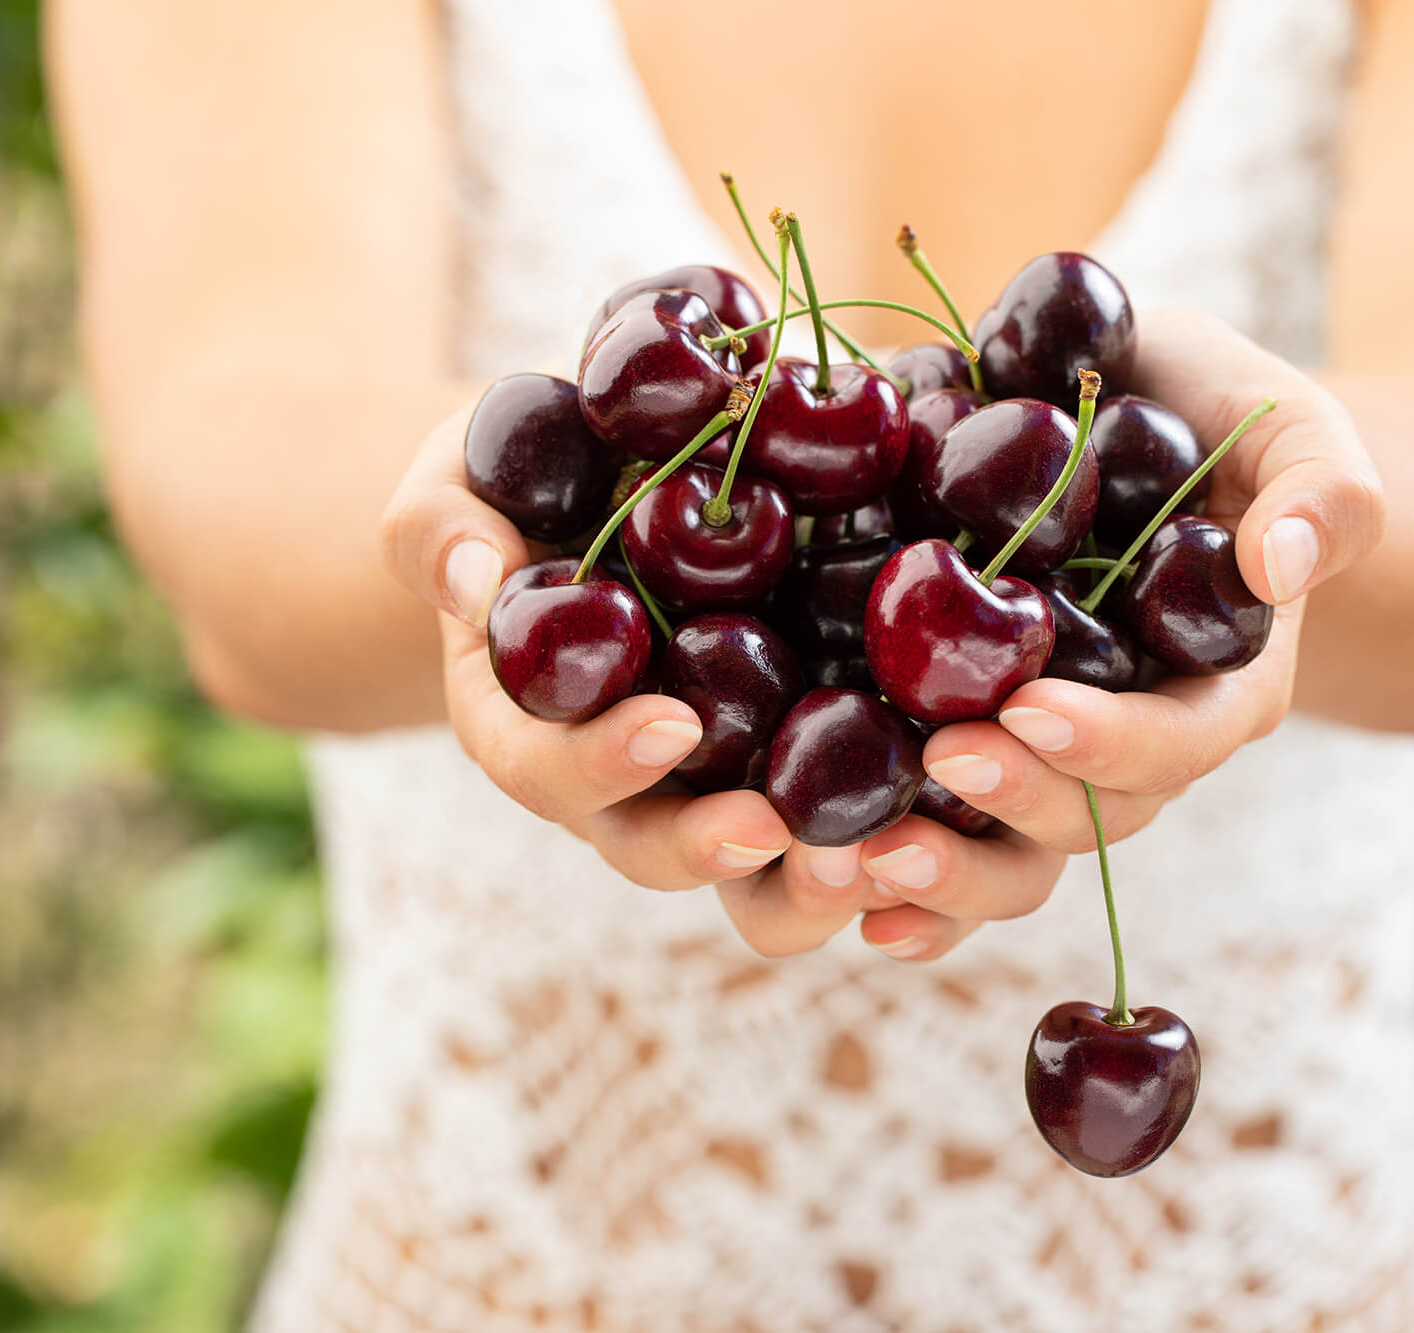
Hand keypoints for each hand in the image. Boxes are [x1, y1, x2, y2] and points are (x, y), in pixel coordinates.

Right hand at [379, 388, 1065, 959]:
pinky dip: (908, 833)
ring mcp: (724, 775)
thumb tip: (472, 573)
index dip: (597, 762)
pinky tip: (969, 806)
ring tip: (883, 855)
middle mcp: (627, 777)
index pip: (544, 769)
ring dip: (817, 884)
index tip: (668, 723)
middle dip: (713, 855)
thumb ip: (444, 517)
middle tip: (781, 833)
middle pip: (657, 852)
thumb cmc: (528, 469)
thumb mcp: (461, 469)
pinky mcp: (814, 752)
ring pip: (765, 878)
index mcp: (530, 721)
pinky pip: (859, 820)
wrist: (625, 466)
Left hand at [917, 308, 1386, 851]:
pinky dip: (904, 889)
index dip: (1110, 740)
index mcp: (1221, 684)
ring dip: (947, 872)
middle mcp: (1135, 741)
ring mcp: (1052, 758)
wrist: (1128, 415)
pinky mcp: (978, 745)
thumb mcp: (1287, 424)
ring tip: (868, 858)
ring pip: (1016, 854)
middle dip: (1016, 802)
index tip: (1031, 707)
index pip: (1179, 741)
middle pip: (1091, 816)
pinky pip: (951, 842)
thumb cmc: (1216, 414)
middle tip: (941, 758)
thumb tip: (1279, 566)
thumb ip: (1320, 486)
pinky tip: (844, 898)